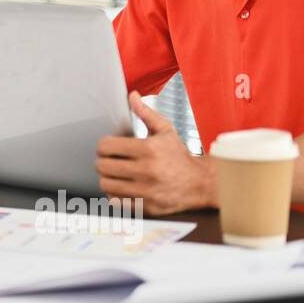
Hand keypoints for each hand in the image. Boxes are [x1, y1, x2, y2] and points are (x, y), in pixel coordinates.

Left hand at [94, 91, 215, 214]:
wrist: (200, 183)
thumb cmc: (179, 155)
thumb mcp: (166, 131)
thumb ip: (146, 113)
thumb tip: (132, 96)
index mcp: (148, 149)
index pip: (106, 146)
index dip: (103, 146)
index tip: (109, 147)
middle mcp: (147, 170)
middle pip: (102, 166)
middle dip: (103, 161)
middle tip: (110, 160)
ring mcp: (146, 191)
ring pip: (106, 184)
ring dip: (107, 178)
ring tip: (115, 174)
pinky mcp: (146, 207)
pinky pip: (115, 202)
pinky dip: (114, 195)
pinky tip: (122, 187)